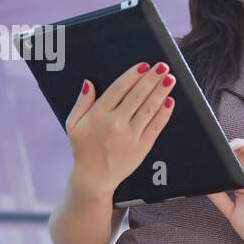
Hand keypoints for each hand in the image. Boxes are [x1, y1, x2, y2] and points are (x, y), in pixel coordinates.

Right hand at [65, 61, 176, 194]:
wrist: (93, 178)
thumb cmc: (83, 148)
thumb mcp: (73, 124)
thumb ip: (82, 102)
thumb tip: (88, 82)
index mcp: (98, 115)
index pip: (118, 89)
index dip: (133, 75)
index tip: (144, 65)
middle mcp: (115, 123)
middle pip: (137, 96)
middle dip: (151, 79)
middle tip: (163, 66)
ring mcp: (130, 136)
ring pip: (149, 109)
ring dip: (161, 92)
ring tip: (170, 79)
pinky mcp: (142, 147)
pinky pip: (155, 126)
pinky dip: (164, 113)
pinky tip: (170, 102)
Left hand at [206, 125, 243, 243]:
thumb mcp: (232, 213)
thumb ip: (220, 199)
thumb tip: (204, 185)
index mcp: (243, 186)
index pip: (231, 165)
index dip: (221, 158)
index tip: (206, 151)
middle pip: (241, 156)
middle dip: (228, 149)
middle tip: (215, 147)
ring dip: (242, 145)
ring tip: (230, 144)